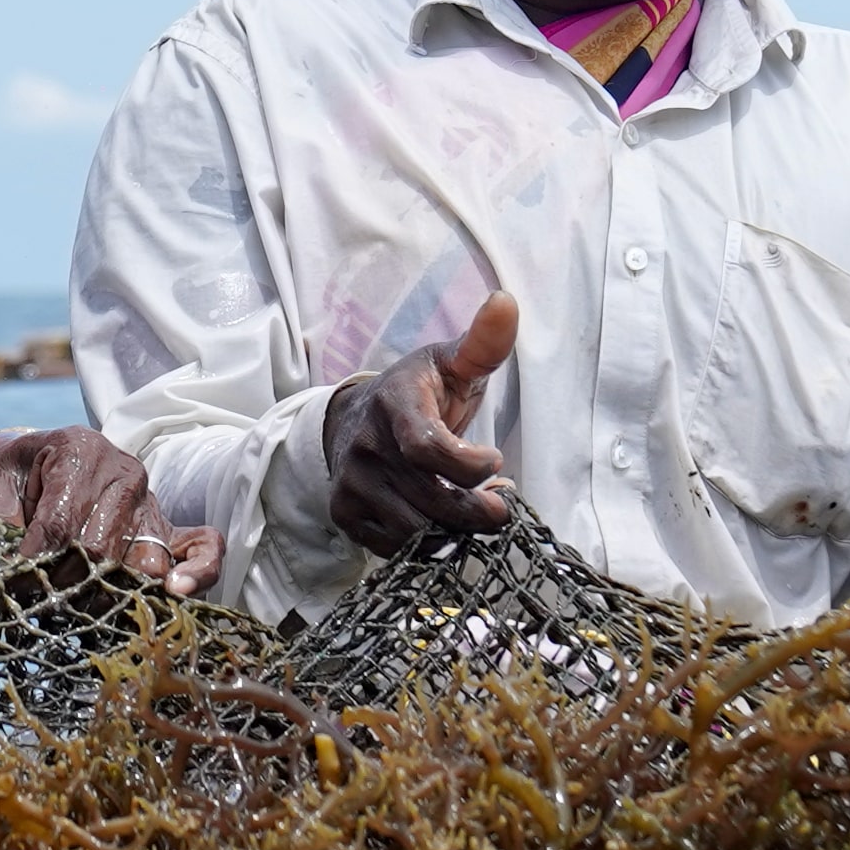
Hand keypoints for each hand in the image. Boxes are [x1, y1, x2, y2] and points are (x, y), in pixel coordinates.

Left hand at [0, 426, 224, 596]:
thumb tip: (10, 581)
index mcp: (77, 450)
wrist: (17, 466)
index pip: (62, 525)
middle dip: (66, 583)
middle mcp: (123, 471)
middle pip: (102, 548)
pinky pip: (203, 547)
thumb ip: (0, 533)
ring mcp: (149, 498)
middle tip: (39, 601)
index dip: (35, 563)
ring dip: (111, 592)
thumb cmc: (2, 483)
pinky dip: (196, 572)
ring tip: (82, 610)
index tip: (14, 584)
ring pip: (143, 559)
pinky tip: (175, 591)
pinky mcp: (166, 525)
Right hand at [322, 291, 519, 553]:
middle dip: (476, 512)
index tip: (495, 461)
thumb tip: (506, 301)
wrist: (356, 415)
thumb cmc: (418, 391)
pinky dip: (424, 546)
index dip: (470, 466)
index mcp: (394, 402)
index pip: (427, 448)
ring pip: (414, 532)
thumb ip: (484, 342)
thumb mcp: (450, 362)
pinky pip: (391, 548)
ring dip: (455, 532)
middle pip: (430, 499)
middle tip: (500, 507)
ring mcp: (350, 481)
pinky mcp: (343, 512)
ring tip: (473, 513)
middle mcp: (365, 444)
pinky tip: (441, 525)